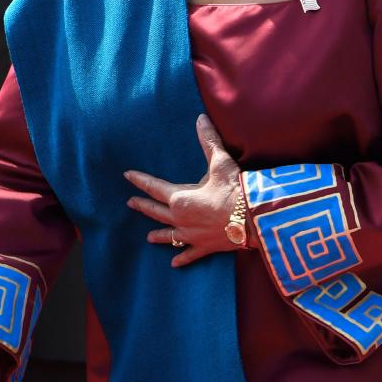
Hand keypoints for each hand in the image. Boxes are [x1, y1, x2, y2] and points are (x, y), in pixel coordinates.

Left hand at [125, 114, 242, 266]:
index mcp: (180, 198)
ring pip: (169, 236)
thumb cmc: (235, 190)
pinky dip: (182, 257)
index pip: (154, 187)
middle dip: (143, 206)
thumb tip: (200, 118)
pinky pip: (190, 254)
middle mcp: (181, 219)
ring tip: (148, 237)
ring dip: (158, 235)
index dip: (140, 180)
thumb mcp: (220, 163)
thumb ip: (208, 141)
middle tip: (131, 202)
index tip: (127, 175)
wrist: (254, 219)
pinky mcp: (206, 247)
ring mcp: (192, 235)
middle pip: (156, 212)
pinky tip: (174, 263)